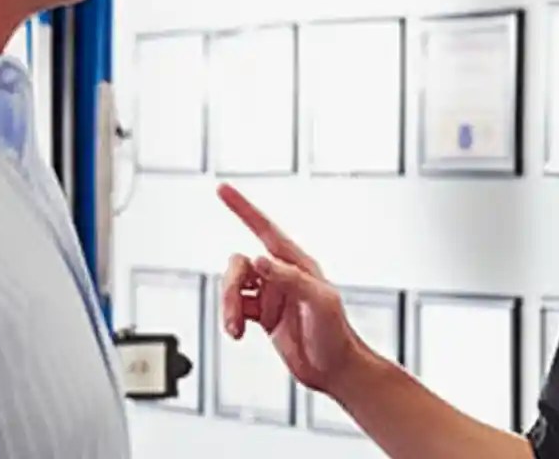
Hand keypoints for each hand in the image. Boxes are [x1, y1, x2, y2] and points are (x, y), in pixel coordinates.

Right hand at [217, 183, 363, 393]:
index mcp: (297, 264)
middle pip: (239, 266)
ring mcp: (271, 295)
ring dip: (228, 307)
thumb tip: (259, 260)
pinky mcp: (264, 316)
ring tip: (234, 329)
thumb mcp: (318, 302)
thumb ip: (289, 279)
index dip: (243, 209)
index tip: (222, 189)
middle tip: (233, 316)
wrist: (335, 370)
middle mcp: (282, 275)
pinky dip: (231, 318)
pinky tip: (237, 332)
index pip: (265, 229)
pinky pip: (236, 308)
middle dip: (230, 288)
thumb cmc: (336, 334)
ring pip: (234, 288)